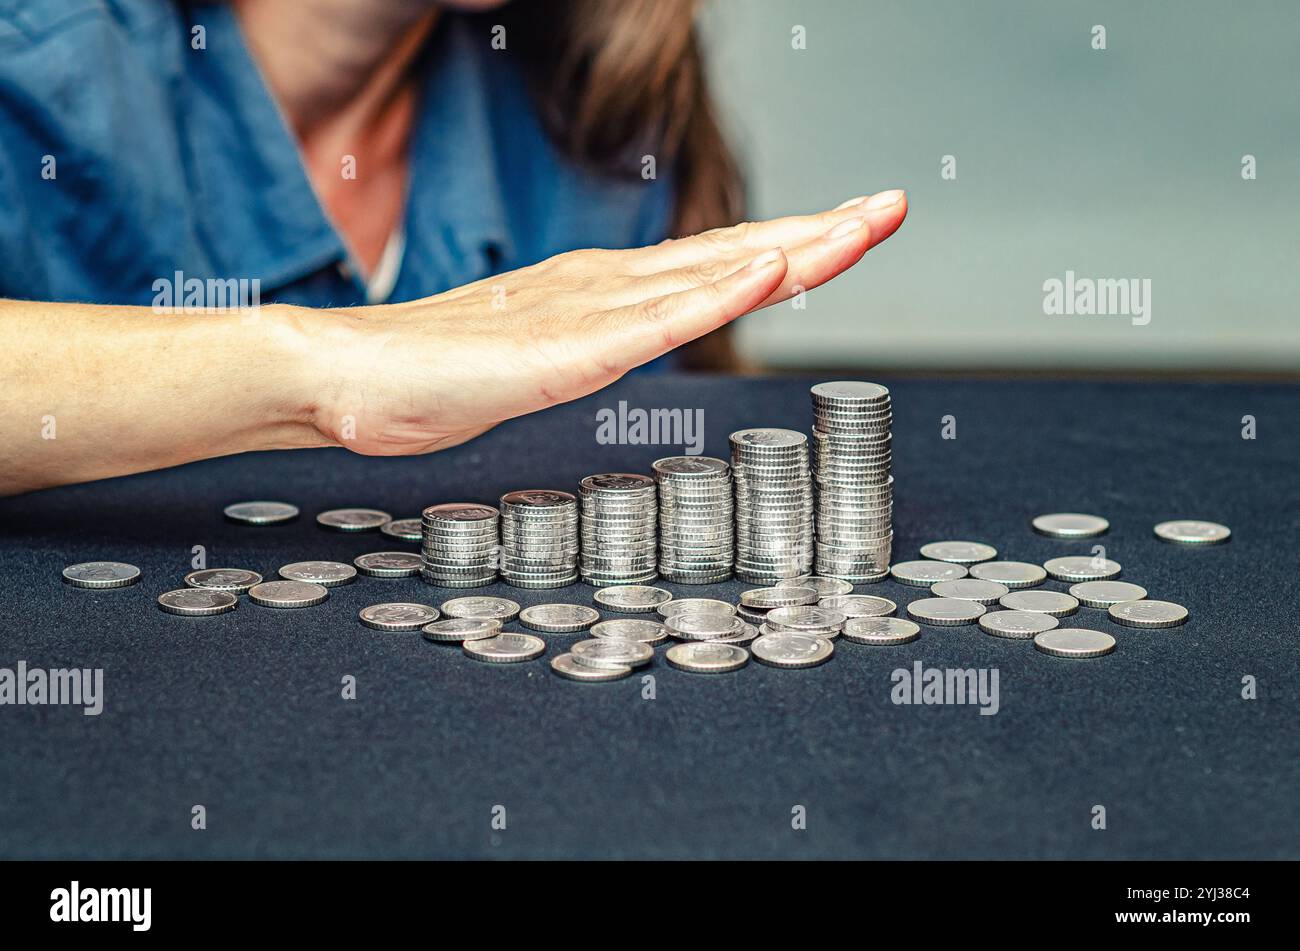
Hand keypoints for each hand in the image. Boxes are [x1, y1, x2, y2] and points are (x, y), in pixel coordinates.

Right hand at [302, 190, 907, 454]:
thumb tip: (622, 345)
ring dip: (792, 249)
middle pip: (730, 254)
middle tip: (891, 206)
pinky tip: (766, 270)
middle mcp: (606, 287)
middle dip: (820, 232)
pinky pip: (652, 323)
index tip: (854, 229)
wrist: (344, 378)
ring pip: (709, 276)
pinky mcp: (562, 351)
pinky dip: (717, 295)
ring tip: (861, 224)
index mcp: (602, 293)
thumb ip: (582, 348)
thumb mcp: (533, 362)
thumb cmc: (426, 378)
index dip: (791, 244)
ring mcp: (586, 314)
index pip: (715, 263)